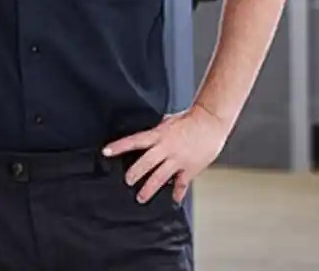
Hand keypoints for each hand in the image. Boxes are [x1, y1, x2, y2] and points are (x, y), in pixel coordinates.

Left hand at [102, 105, 230, 203]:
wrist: (211, 122)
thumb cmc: (191, 119)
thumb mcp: (168, 122)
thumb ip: (157, 132)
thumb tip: (146, 135)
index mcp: (159, 135)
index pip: (134, 140)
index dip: (119, 146)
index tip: (106, 151)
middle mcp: (166, 148)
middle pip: (146, 163)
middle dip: (134, 173)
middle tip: (127, 181)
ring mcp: (178, 159)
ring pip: (160, 177)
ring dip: (149, 189)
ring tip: (141, 197)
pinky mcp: (191, 168)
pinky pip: (182, 183)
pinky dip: (177, 193)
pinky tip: (173, 200)